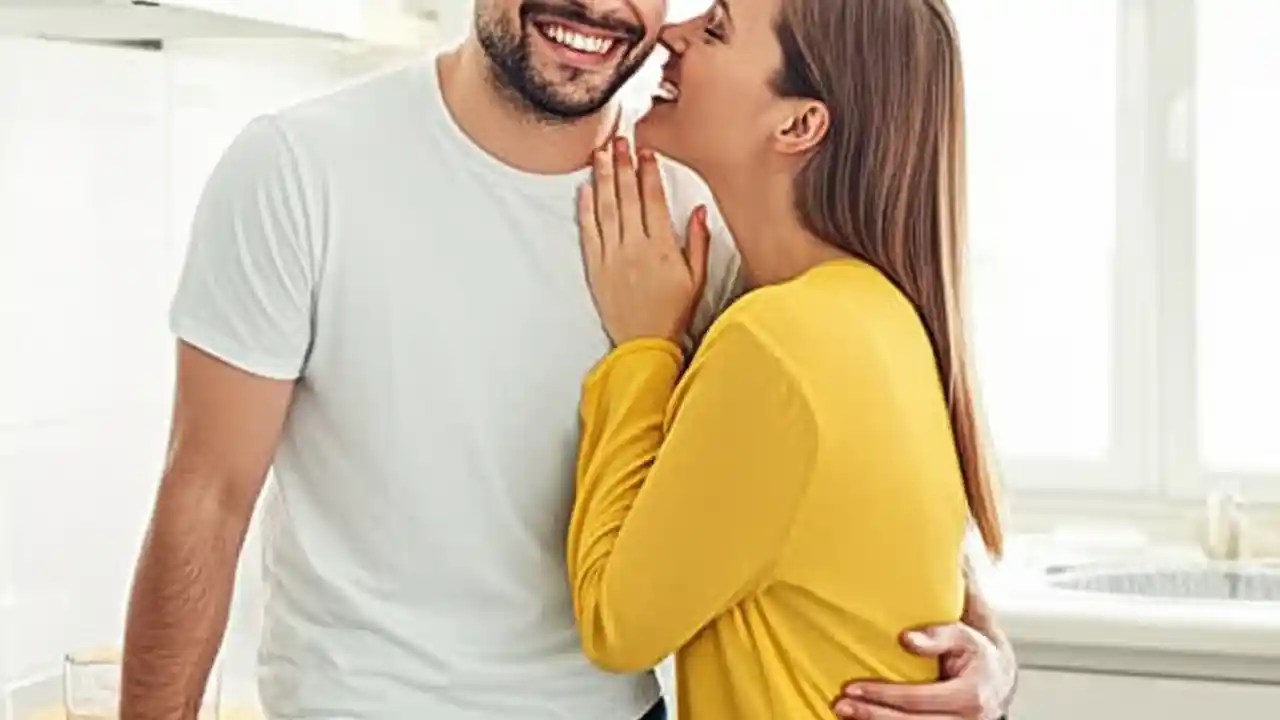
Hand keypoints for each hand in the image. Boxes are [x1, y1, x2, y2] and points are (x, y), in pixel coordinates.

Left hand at [579, 137, 709, 345]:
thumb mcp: (697, 278)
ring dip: (603, 178)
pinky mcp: (595, 267)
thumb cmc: (672, 312)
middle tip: (619, 139)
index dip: (648, 172)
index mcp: (662, 248)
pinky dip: (585, 208)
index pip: (653, 200)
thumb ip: (698, 241)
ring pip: (606, 209)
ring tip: (601, 153)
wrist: (644, 343)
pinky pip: (588, 232)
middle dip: (623, 165)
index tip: (645, 152)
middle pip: (627, 197)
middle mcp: (635, 248)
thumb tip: (699, 210)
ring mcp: (612, 256)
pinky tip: (585, 188)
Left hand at [832, 624, 1013, 719]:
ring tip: (846, 716)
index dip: (883, 695)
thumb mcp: (963, 636)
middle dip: (872, 716)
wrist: (997, 678)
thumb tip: (906, 638)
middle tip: (841, 705)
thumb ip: (937, 635)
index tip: (851, 687)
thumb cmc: (974, 653)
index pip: (918, 699)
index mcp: (970, 696)